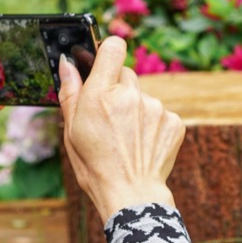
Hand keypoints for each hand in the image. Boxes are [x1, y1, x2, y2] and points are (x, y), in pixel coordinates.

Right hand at [57, 36, 183, 222]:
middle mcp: (130, 95)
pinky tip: (142, 144)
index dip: (107, 51)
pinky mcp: (174, 122)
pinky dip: (152, 125)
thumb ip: (70, 93)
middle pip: (126, 74)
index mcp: (100, 94)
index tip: (102, 62)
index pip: (112, 47)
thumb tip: (67, 64)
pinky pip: (161, 113)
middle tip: (109, 116)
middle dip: (117, 88)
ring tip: (127, 138)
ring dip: (135, 109)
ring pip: (143, 96)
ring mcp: (155, 108)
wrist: (130, 194)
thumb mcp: (71, 131)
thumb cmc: (94, 165)